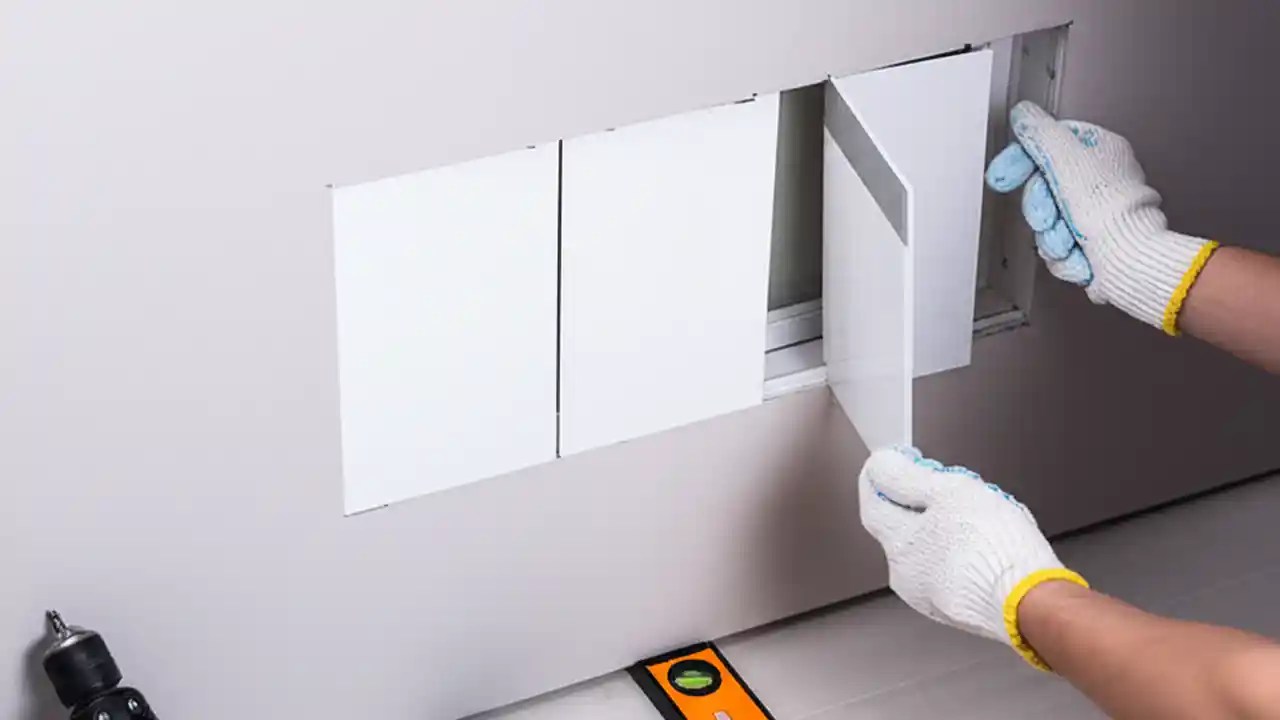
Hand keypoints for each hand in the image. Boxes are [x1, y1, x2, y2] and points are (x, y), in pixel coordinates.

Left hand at [859, 446, 1086, 668]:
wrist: (1032, 602)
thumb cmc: (996, 550)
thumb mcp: (949, 492)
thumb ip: (908, 477)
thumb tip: (882, 465)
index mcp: (899, 544)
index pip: (872, 504)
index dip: (879, 478)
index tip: (890, 462)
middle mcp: (906, 574)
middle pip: (899, 526)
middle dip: (917, 501)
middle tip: (941, 483)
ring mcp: (929, 595)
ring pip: (926, 549)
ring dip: (942, 527)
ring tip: (977, 515)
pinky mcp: (955, 608)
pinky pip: (947, 569)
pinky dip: (958, 551)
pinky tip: (985, 544)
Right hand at [985, 101, 1217, 334]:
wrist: (1124, 258)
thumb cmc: (1108, 209)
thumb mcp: (1065, 156)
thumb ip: (1040, 132)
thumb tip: (1024, 114)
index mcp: (1101, 151)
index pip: (1048, 145)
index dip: (1020, 160)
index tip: (1002, 175)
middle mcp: (1100, 180)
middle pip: (1042, 187)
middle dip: (1038, 207)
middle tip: (1045, 214)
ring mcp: (1094, 213)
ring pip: (1046, 220)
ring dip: (1049, 233)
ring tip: (1066, 237)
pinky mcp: (1089, 243)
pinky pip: (1056, 244)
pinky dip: (1061, 252)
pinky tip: (1076, 252)